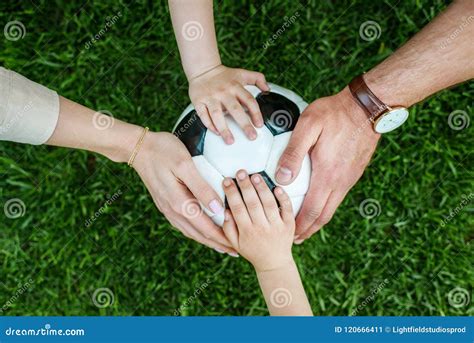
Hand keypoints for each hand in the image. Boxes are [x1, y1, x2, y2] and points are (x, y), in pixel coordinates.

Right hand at [132, 131, 236, 254]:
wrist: (138, 147)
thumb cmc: (164, 151)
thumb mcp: (185, 166)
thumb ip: (201, 188)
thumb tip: (217, 209)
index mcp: (179, 203)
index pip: (205, 228)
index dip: (222, 238)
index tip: (237, 246)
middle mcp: (172, 210)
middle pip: (199, 234)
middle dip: (217, 243)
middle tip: (235, 251)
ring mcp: (167, 208)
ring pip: (190, 231)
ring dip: (207, 239)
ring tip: (222, 244)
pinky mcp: (165, 203)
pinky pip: (183, 223)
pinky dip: (196, 231)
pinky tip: (202, 230)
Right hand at [188, 65, 269, 143]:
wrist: (202, 69)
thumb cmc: (224, 75)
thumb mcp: (242, 73)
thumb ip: (257, 78)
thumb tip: (267, 89)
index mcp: (235, 86)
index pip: (248, 100)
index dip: (255, 113)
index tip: (259, 125)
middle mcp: (223, 92)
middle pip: (235, 110)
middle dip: (244, 124)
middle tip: (251, 136)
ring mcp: (210, 97)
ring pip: (217, 115)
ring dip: (224, 129)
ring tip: (230, 141)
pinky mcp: (198, 101)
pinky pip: (203, 115)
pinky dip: (210, 125)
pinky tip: (216, 132)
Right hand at [221, 169, 294, 270]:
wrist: (274, 263)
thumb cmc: (252, 250)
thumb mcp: (235, 243)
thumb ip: (228, 228)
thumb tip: (224, 210)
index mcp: (247, 231)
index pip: (237, 208)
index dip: (231, 193)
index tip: (227, 180)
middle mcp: (262, 228)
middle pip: (252, 203)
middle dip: (245, 186)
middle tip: (240, 172)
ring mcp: (276, 226)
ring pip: (268, 203)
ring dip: (262, 188)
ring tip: (255, 176)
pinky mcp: (289, 225)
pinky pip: (286, 209)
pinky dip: (283, 197)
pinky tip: (276, 186)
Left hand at [275, 87, 380, 242]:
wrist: (367, 107)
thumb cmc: (334, 114)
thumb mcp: (308, 126)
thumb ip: (293, 152)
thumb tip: (280, 177)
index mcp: (327, 175)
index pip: (313, 210)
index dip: (301, 226)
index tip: (291, 236)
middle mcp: (340, 181)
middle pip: (324, 215)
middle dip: (309, 229)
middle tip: (297, 238)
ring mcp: (349, 178)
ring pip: (333, 206)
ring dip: (319, 219)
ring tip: (306, 225)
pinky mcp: (354, 171)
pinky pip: (339, 195)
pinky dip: (327, 205)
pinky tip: (320, 202)